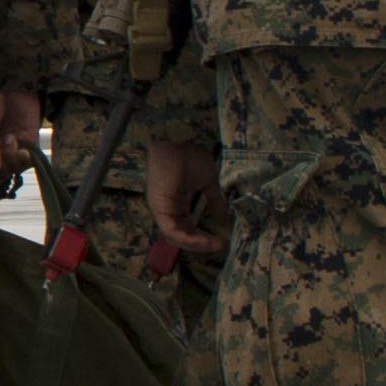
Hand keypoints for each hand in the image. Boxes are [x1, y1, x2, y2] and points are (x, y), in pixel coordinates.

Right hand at [0, 86, 43, 179]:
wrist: (4, 82)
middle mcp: (1, 148)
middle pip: (2, 172)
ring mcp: (16, 145)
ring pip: (15, 168)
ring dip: (11, 160)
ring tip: (8, 140)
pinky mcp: (31, 139)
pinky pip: (30, 159)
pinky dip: (24, 159)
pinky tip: (20, 150)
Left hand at [143, 138, 222, 267]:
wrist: (177, 138)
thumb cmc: (188, 155)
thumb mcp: (207, 181)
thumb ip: (215, 200)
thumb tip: (226, 218)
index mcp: (175, 203)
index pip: (187, 228)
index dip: (204, 237)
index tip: (223, 240)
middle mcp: (166, 209)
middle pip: (182, 236)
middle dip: (202, 244)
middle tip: (221, 246)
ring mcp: (161, 209)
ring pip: (176, 237)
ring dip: (197, 244)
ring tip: (216, 245)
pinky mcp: (159, 207)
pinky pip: (172, 231)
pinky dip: (189, 239)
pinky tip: (206, 240)